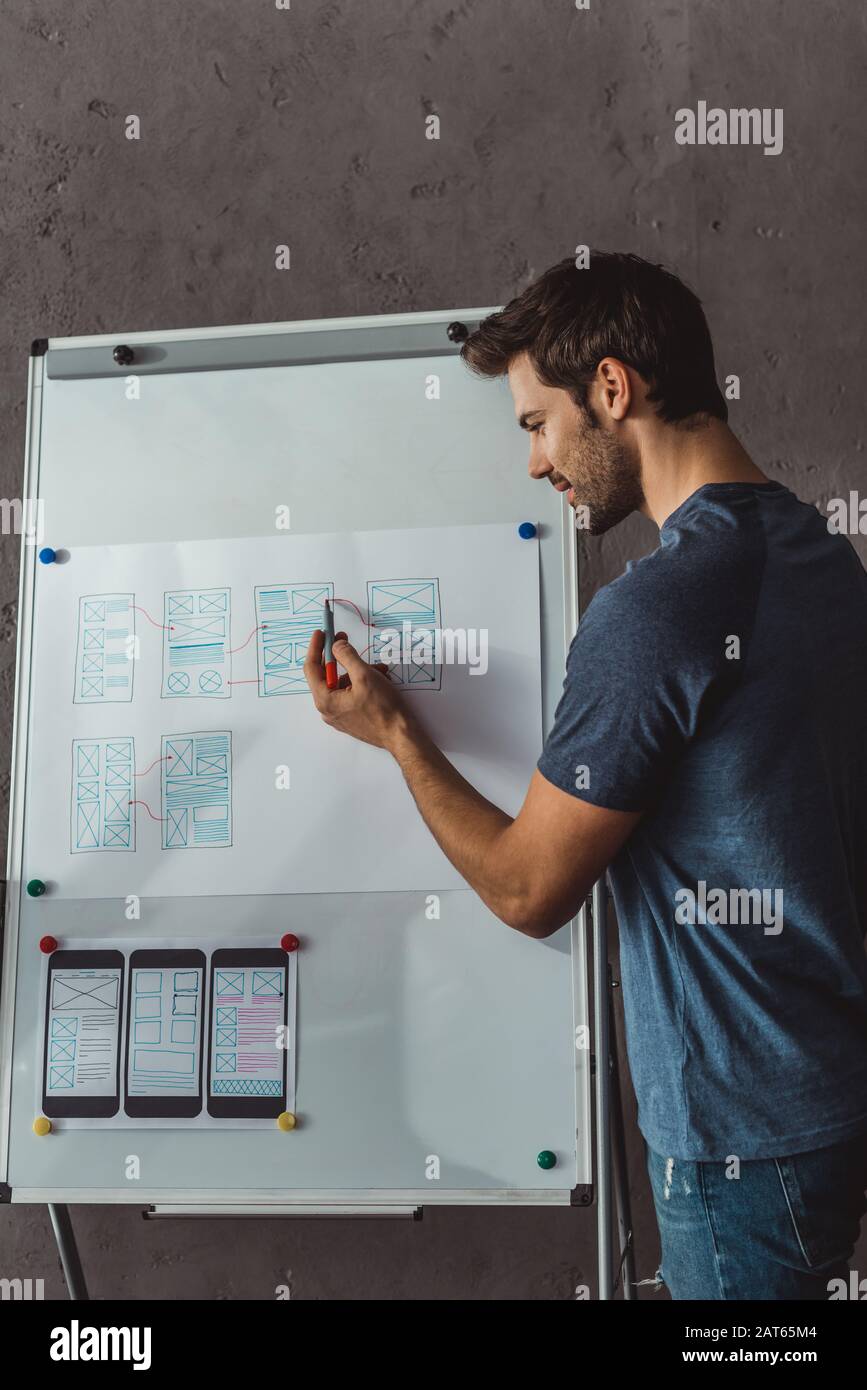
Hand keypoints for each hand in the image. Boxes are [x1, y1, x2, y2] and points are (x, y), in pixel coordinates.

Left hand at [304, 628, 414, 750]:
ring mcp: (339, 715)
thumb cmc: (383, 709)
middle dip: (341, 658)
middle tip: (345, 641)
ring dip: (357, 671)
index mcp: (325, 700)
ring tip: (377, 668)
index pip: (312, 668)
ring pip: (343, 683)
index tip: (320, 633)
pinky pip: (351, 694)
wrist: (401, 735)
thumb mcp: (364, 675)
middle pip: (328, 675)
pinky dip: (362, 683)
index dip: (315, 648)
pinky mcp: (351, 717)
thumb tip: (337, 646)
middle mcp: (328, 710)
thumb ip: (347, 656)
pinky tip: (379, 679)